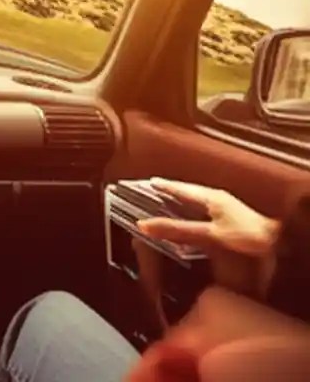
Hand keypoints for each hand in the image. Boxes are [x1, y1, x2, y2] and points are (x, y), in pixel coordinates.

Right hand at [137, 178, 279, 256]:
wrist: (281, 244)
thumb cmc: (247, 236)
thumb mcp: (208, 234)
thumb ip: (178, 230)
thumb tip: (145, 224)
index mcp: (210, 197)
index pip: (181, 188)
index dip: (164, 186)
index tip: (149, 182)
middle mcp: (218, 197)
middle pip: (189, 191)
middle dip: (172, 190)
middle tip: (156, 190)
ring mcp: (227, 206)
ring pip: (199, 199)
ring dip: (184, 199)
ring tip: (171, 201)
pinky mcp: (233, 217)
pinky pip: (207, 208)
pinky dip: (194, 209)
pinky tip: (194, 217)